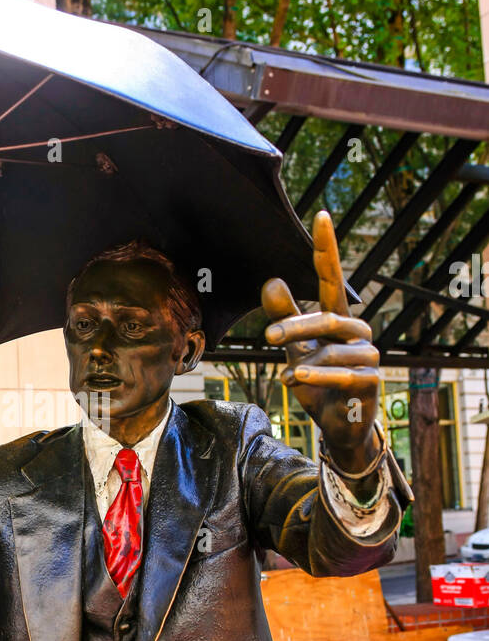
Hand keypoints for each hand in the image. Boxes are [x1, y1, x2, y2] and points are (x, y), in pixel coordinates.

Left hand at [261, 210, 380, 471]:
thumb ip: (284, 317)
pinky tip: (295, 380)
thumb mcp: (294, 348)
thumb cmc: (317, 381)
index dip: (326, 247)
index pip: (332, 277)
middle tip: (267, 337)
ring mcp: (369, 357)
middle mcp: (358, 332)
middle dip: (296, 326)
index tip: (321, 214)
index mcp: (338, 318)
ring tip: (288, 376)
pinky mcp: (373, 382)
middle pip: (328, 318)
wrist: (338, 425)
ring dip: (305, 363)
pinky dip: (317, 378)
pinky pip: (345, 375)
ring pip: (334, 349)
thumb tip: (271, 280)